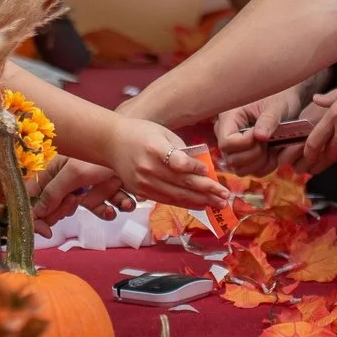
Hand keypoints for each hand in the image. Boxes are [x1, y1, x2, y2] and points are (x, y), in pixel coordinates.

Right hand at [36, 155, 127, 222]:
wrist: (133, 148)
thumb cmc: (101, 156)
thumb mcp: (74, 174)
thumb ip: (54, 192)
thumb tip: (36, 213)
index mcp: (54, 170)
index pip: (35, 195)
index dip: (36, 214)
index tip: (45, 231)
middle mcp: (69, 178)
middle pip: (58, 205)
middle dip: (68, 209)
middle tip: (75, 203)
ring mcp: (87, 184)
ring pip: (85, 207)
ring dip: (100, 209)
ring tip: (111, 207)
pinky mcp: (105, 189)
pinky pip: (105, 205)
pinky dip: (115, 206)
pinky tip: (125, 202)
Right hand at [109, 116, 231, 208]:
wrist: (111, 143)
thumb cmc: (140, 133)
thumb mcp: (162, 132)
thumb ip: (180, 149)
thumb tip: (201, 166)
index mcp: (154, 147)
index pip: (178, 161)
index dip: (195, 168)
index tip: (209, 172)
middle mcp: (148, 167)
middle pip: (182, 182)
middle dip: (207, 191)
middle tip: (225, 197)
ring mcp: (143, 182)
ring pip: (177, 195)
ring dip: (200, 201)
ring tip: (218, 204)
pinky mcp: (140, 191)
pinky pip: (167, 200)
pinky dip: (185, 203)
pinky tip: (200, 205)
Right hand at [215, 85, 306, 175]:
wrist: (284, 100)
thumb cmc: (278, 97)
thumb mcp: (276, 106)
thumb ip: (268, 119)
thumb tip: (260, 136)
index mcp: (229, 118)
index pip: (227, 142)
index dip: (245, 144)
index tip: (262, 135)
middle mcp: (227, 135)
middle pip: (232, 160)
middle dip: (256, 155)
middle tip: (270, 141)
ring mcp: (235, 148)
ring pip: (241, 170)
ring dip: (262, 163)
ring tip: (274, 146)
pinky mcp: (245, 157)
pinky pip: (252, 172)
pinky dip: (267, 166)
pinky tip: (275, 152)